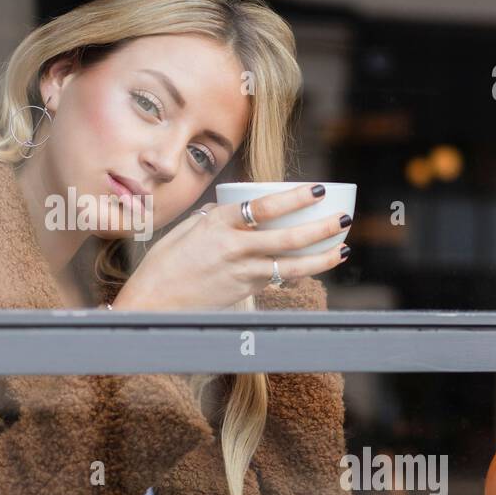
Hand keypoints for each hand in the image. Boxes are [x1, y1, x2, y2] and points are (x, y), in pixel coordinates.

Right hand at [111, 185, 350, 310]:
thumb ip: (210, 218)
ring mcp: (240, 272)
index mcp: (218, 223)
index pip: (265, 206)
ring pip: (291, 265)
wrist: (152, 305)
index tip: (319, 190)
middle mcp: (233, 246)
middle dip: (321, 227)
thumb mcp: (183, 231)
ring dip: (321, 257)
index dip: (296, 198)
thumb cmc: (162, 266)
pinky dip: (299, 272)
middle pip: (288, 237)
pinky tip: (314, 267)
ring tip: (342, 249)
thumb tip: (229, 208)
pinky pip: (277, 279)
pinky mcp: (243, 292)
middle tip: (343, 219)